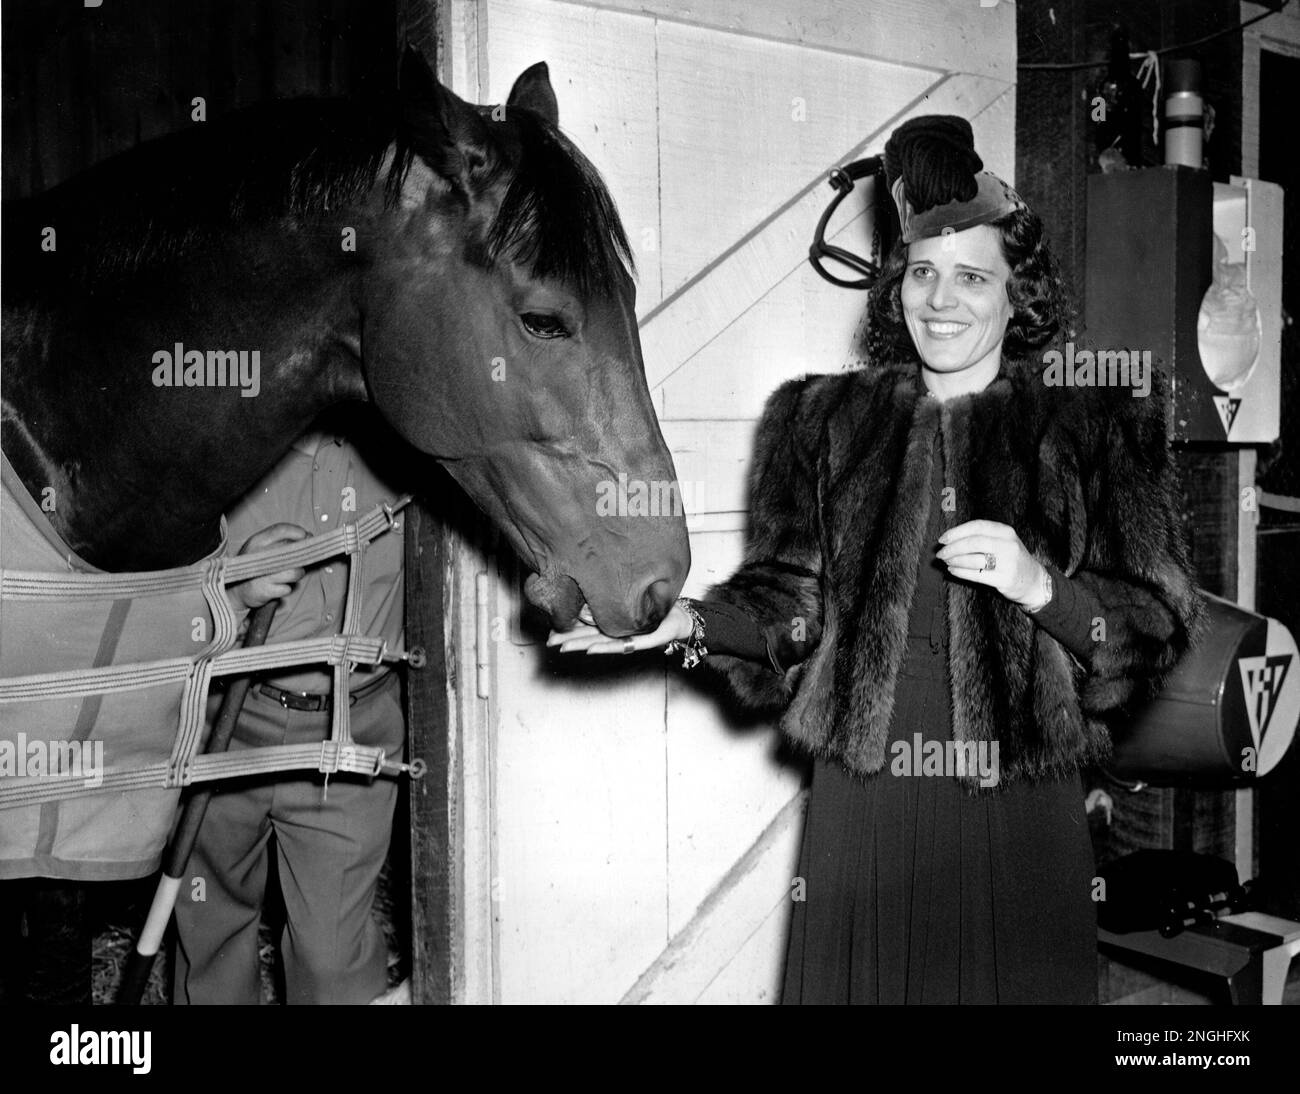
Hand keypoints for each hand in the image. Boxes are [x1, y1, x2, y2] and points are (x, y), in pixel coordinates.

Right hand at [229, 523, 308, 609]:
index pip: (281, 529)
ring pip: (294, 572)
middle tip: (302, 560)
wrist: (237, 591)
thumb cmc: (257, 567)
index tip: (308, 537)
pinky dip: (286, 588)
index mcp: (257, 541)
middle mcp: (257, 555)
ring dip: (297, 574)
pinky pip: (287, 588)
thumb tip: (309, 536)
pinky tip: (279, 586)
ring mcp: (261, 573)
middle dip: (302, 556)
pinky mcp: (264, 590)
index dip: (298, 532)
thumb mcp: (264, 548)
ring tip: (290, 575)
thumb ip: (284, 540)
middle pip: (291, 551)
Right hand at [546, 600, 693, 653]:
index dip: (568, 627)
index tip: (551, 628)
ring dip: (581, 645)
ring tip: (564, 646)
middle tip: (550, 641)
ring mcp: (629, 637)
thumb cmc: (656, 605)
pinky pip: (621, 645)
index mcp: (612, 621)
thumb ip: (612, 592)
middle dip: (568, 638)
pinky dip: (605, 647)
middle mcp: (617, 631)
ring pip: (600, 642)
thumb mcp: (630, 594)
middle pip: (589, 636)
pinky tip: (591, 649)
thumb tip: (590, 579)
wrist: (680, 616)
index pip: (586, 624)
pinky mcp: (643, 641)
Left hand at [936, 519, 1047, 608]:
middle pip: (974, 542)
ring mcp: (1008, 563)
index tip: (942, 539)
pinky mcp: (1005, 579)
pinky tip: (953, 571)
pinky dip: (961, 572)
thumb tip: (950, 538)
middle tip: (940, 554)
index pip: (977, 526)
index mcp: (1006, 532)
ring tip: (946, 562)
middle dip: (953, 548)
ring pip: (974, 560)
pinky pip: (977, 575)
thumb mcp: (1002, 541)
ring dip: (955, 561)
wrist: (1034, 580)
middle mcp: (1008, 545)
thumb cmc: (1011, 558)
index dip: (956, 532)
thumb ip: (981, 536)